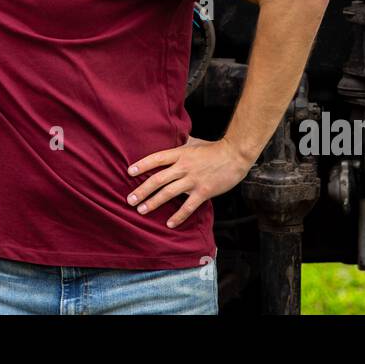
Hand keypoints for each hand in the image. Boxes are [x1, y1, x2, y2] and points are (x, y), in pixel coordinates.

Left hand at [126, 136, 252, 228]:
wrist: (235, 154)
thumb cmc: (214, 148)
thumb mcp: (194, 142)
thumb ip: (181, 144)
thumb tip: (170, 139)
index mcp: (180, 153)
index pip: (157, 158)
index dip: (142, 165)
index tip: (129, 172)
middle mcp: (184, 166)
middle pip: (158, 179)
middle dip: (142, 190)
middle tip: (130, 199)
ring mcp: (193, 180)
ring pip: (169, 193)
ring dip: (153, 202)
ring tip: (141, 210)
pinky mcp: (204, 191)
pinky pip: (188, 206)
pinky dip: (178, 216)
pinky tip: (169, 224)